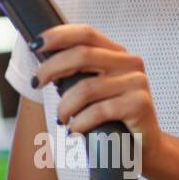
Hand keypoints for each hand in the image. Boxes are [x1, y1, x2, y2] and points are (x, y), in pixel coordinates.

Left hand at [33, 23, 163, 168]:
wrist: (143, 146)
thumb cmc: (112, 116)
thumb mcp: (94, 88)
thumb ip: (77, 72)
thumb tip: (42, 63)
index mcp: (117, 53)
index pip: (85, 33)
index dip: (58, 36)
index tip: (35, 45)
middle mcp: (129, 62)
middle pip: (82, 55)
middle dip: (51, 68)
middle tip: (36, 83)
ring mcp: (137, 82)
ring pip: (86, 88)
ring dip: (65, 106)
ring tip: (61, 119)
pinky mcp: (140, 104)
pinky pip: (98, 111)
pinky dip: (80, 122)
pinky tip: (75, 129)